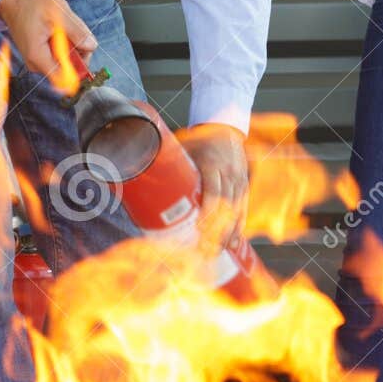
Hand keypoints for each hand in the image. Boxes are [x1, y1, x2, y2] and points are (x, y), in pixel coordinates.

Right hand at [0, 0, 96, 84]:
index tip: (82, 48)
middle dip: (77, 50)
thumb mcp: (58, 12)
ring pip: (66, 60)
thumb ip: (76, 31)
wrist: (14, 0)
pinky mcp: (40, 56)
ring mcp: (38, 61)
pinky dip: (64, 42)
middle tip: (72, 29)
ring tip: (61, 25)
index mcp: (38, 56)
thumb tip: (91, 46)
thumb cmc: (33, 3)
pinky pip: (59, 54)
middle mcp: (36, 64)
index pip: (65, 78)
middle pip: (68, 69)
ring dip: (71, 44)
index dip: (80, 66)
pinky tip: (57, 28)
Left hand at [177, 122, 248, 252]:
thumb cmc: (199, 140)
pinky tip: (232, 243)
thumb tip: (138, 175)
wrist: (225, 129)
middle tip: (205, 248)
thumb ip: (169, 163)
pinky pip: (243, 210)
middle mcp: (229, 173)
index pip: (214, 190)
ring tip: (217, 251)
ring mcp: (239, 181)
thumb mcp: (185, 147)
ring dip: (228, 233)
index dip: (209, 209)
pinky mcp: (244, 187)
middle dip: (218, 229)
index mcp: (213, 163)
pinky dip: (238, 227)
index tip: (199, 226)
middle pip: (227, 205)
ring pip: (237, 211)